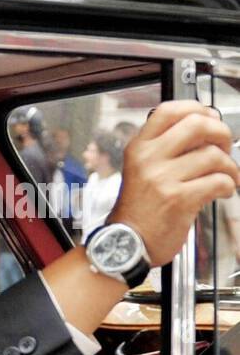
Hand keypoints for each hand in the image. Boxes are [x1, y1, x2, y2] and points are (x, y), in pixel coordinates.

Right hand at [108, 101, 239, 265]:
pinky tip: (223, 192)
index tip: (209, 119)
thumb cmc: (137, 211)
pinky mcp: (179, 199)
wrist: (126, 244)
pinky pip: (219, 182)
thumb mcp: (139, 170)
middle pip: (198, 125)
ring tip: (227, 177)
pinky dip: (228, 186)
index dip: (197, 109)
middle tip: (224, 147)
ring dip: (229, 167)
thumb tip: (203, 130)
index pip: (169, 110)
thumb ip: (164, 149)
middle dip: (221, 133)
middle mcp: (149, 159)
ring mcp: (162, 178)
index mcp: (139, 148)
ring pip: (214, 156)